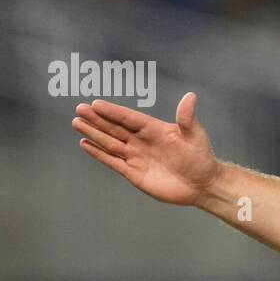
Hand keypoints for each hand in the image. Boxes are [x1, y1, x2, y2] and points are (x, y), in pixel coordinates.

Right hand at [72, 92, 221, 206]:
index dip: (113, 112)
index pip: (129, 118)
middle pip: (114, 128)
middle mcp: (141, 141)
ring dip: (94, 133)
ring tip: (77, 123)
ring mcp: (136, 157)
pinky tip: (85, 143)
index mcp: (154, 129)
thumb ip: (187, 117)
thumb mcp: (194, 135)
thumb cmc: (200, 157)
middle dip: (97, 119)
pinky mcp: (133, 173)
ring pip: (110, 143)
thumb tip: (190, 96)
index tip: (96, 103)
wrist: (201, 184)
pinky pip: (112, 161)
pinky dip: (99, 153)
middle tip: (79, 109)